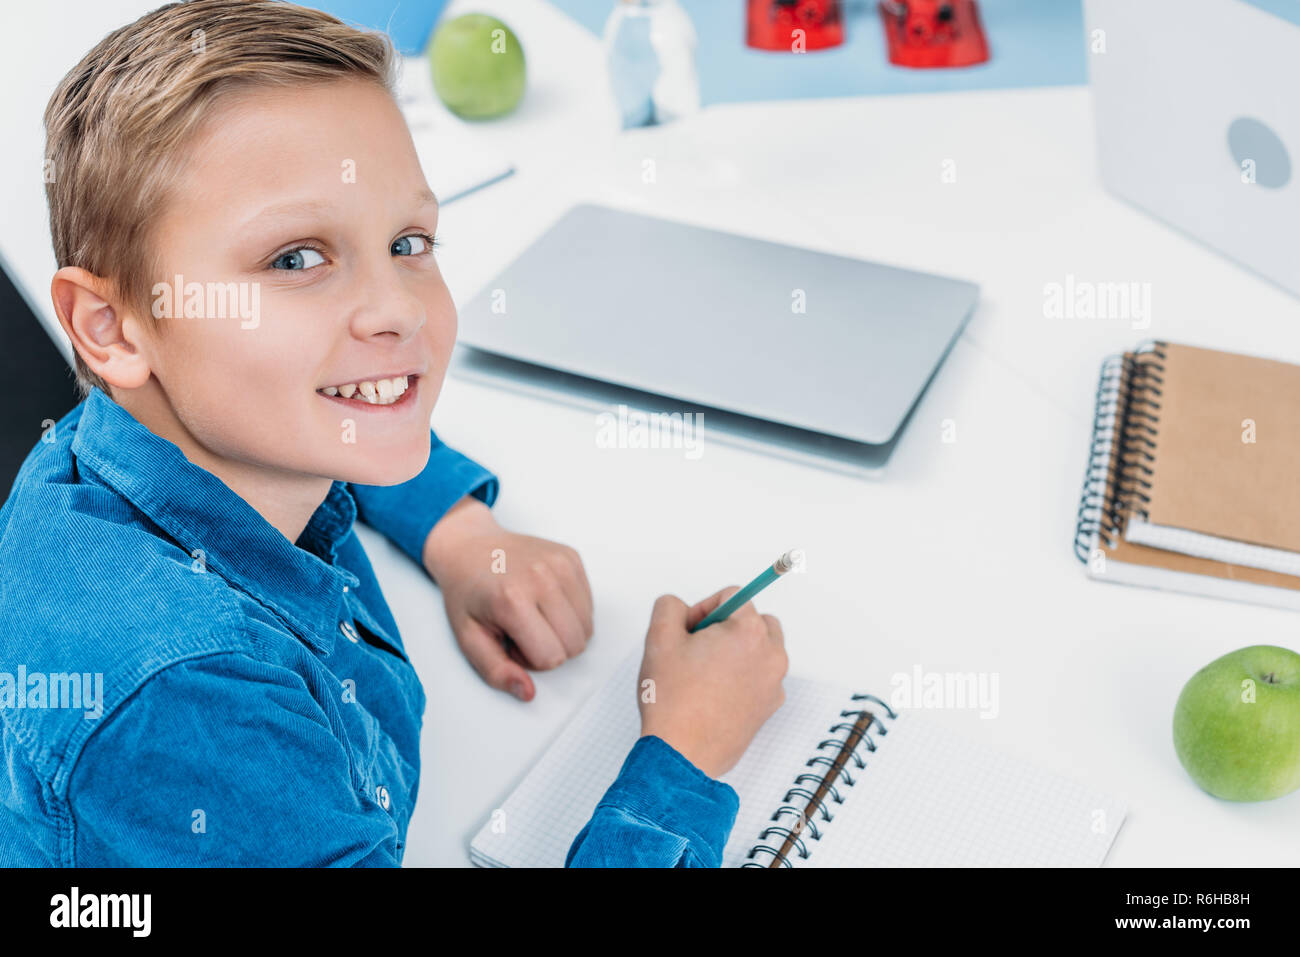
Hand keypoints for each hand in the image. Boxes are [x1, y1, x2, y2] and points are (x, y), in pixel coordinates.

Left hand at [422, 497, 593, 700]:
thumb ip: (496, 671)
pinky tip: (545, 600)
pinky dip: (571, 611)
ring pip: (587, 627)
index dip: (530, 659)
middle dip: (550, 647)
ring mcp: (560, 564)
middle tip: (522, 629)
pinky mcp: (571, 557)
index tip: (511, 641)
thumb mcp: (469, 638)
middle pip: (575, 645)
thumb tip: (527, 692)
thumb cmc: (468, 593)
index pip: (552, 658)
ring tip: (534, 614)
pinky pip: (589, 605)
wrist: (470, 548)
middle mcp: (541, 578)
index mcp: (512, 600)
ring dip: (563, 630)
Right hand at [637, 587, 786, 778]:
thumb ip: (670, 607)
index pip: (731, 596)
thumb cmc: (673, 701)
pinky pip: (759, 677)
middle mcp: (771, 656)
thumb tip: (682, 609)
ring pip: (759, 649)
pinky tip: (713, 694)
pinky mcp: (770, 707)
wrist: (682, 755)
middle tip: (697, 649)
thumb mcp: (659, 638)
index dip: (703, 608)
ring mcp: (774, 684)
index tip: (688, 631)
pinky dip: (741, 677)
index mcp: (749, 632)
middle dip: (726, 627)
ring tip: (704, 674)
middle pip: (754, 620)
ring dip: (735, 651)